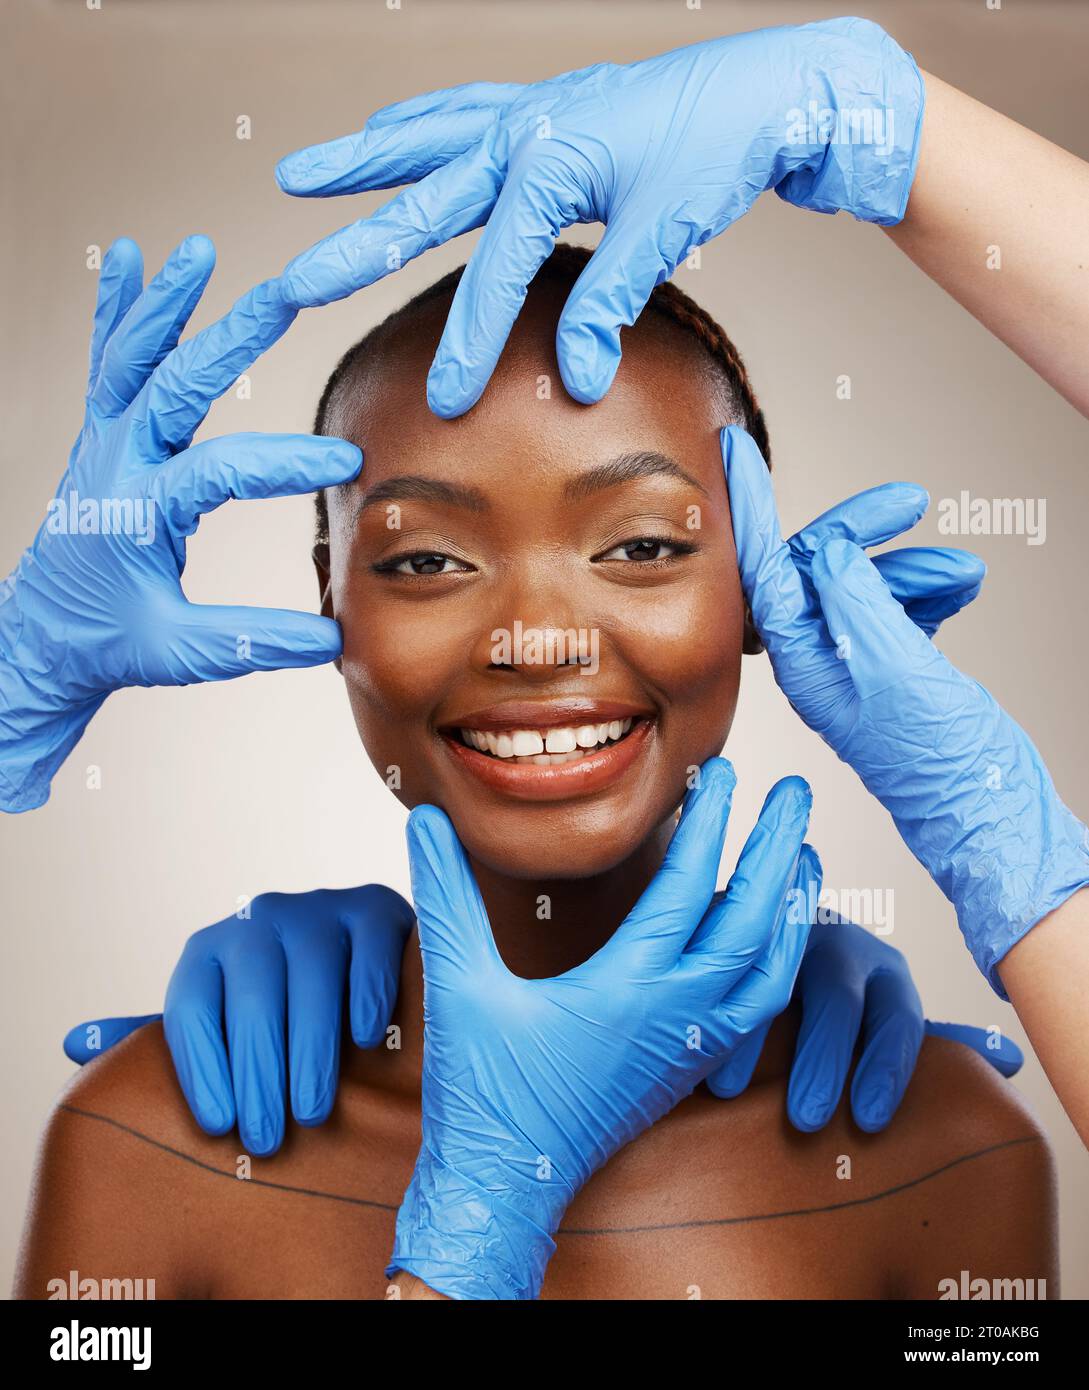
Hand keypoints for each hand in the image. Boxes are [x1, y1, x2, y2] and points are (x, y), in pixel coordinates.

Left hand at [0, 235, 365, 811]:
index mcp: (140, 512)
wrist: (42, 636)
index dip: (286, 462)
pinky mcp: (99, 439)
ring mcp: (103, 444)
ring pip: (134, 359)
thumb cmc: (109, 644)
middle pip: (178, 385)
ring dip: (166, 304)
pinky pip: (107, 365)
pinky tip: (131, 260)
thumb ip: (253, 642)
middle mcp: (116, 465)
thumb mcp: (182, 653)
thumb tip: (331, 639)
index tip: (346, 461)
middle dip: (234, 336)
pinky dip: (117, 310)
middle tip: (284, 293)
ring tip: (198, 250)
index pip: (222, 470)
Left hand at [63, 885, 412, 1155]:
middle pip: (252, 996)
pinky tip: (364, 1043)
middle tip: (268, 1138)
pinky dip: (365, 997)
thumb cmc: (278, 1005)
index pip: (192, 1006)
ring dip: (311, 1049)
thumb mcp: (219, 1018)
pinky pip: (367, 952)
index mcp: (209, 951)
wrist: (357, 948)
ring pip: (311, 976)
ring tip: (312, 1111)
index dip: (202, 1068)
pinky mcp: (372, 909)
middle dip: (258, 1073)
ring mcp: (317, 911)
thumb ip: (158, 1037)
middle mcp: (257, 921)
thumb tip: (75, 1045)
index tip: (218, 1127)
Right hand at [276, 17, 922, 415]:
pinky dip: (418, 123)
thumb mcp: (662, 232)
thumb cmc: (718, 150)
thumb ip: (608, 303)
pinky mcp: (546, 107)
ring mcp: (531, 111)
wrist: (766, 88)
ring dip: (363, 165)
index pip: (493, 270)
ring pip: (427, 141)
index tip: (445, 401)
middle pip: (424, 200)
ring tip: (303, 178)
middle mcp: (525, 129)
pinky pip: (463, 112)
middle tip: (296, 283)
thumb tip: (578, 379)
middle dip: (357, 248)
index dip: (468, 341)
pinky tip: (387, 130)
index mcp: (550, 161)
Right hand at [390, 760, 816, 1299]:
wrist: (507, 1189)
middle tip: (800, 792)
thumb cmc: (483, 1097)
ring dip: (791, 907)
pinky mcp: (687, 1068)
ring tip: (809, 855)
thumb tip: (426, 821)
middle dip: (779, 849)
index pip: (686, 888)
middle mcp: (674, 1016)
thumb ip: (446, 898)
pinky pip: (757, 1008)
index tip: (727, 769)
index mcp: (625, 989)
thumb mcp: (458, 986)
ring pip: (769, 970)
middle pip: (751, 921)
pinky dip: (779, 962)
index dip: (709, 822)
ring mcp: (688, 1046)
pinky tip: (775, 939)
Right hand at [708, 914, 1023, 1131]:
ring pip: (775, 981)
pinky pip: (722, 963)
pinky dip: (708, 1007)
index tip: (869, 1118)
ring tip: (734, 1092)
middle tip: (808, 1119)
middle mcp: (839, 947)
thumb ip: (933, 1038)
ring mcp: (784, 932)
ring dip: (753, 1039)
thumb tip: (1007, 1063)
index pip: (898, 1018)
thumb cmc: (841, 988)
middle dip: (822, 1060)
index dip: (886, 1067)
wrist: (785, 918)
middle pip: (837, 1001)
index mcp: (884, 972)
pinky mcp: (734, 927)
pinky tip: (694, 1046)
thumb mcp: (885, 1008)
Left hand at [725, 425, 1088, 993]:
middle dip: (861, 533)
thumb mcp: (894, 667)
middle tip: (907, 501)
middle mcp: (819, 663)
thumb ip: (854, 601)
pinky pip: (895, 611)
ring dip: (911, 568)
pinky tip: (957, 588)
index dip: (753, 508)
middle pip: (818, 570)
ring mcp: (854, 668)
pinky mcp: (890, 672)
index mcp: (803, 663)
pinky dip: (925, 592)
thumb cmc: (942, 760)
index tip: (734, 453)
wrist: (991, 814)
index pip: (764, 571)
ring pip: (865, 588)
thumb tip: (826, 550)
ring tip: (961, 571)